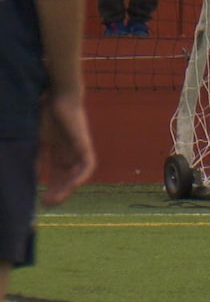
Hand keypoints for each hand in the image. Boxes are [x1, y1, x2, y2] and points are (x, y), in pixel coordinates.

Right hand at [39, 91, 95, 207]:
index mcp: (59, 154)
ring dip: (68, 188)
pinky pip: (88, 164)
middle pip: (68, 179)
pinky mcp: (85, 145)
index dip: (52, 190)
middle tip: (47, 205)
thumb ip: (37, 160)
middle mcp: (70, 155)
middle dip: (59, 193)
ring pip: (77, 175)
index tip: (42, 202)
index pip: (58, 177)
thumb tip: (29, 179)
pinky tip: (74, 185)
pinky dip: (81, 175)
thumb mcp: (39, 142)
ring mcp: (79, 150)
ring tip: (56, 199)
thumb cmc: (47, 116)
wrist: (58, 96)